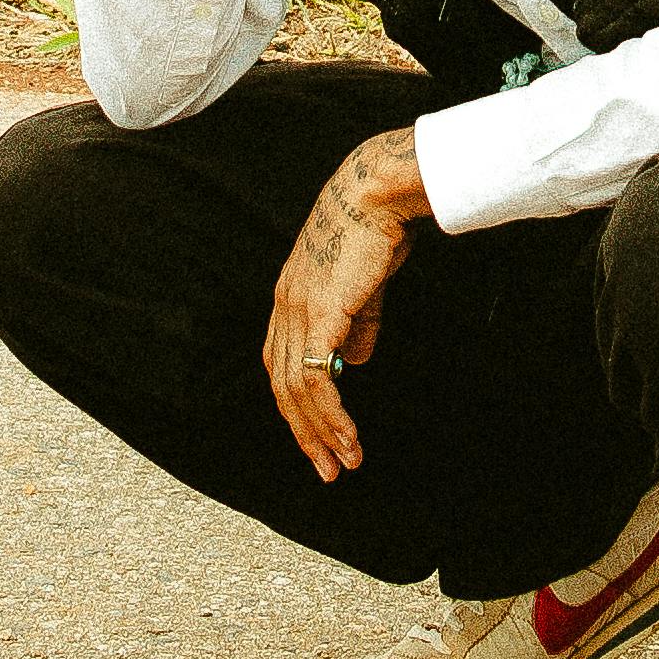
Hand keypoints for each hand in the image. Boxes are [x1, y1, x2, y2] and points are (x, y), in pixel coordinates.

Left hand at [263, 128, 428, 480]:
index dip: (297, 403)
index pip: (282, 363)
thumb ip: (356, 323)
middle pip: (282, 385)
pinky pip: (317, 381)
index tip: (319, 435)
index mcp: (291, 295)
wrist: (377, 189)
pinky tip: (348, 436)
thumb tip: (352, 364)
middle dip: (303, 432)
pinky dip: (331, 416)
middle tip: (326, 469)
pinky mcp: (318, 314)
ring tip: (345, 462)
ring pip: (297, 391)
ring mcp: (297, 309)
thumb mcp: (363, 283)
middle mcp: (285, 305)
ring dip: (320, 432)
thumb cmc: (375, 226)